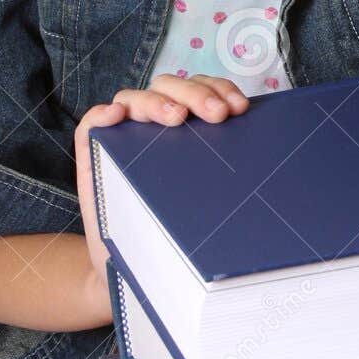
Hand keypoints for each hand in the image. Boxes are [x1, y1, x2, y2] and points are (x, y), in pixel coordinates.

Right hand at [74, 74, 250, 293]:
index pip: (200, 88)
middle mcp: (152, 124)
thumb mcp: (208, 196)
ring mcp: (121, 137)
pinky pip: (91, 124)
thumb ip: (227, 173)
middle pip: (169, 87)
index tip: (240, 109)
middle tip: (216, 115)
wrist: (135, 270)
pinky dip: (103, 114)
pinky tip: (117, 116)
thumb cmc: (177, 230)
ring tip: (176, 117)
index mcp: (185, 125)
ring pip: (133, 99)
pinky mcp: (93, 154)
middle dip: (195, 95)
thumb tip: (267, 166)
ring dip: (157, 101)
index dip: (219, 89)